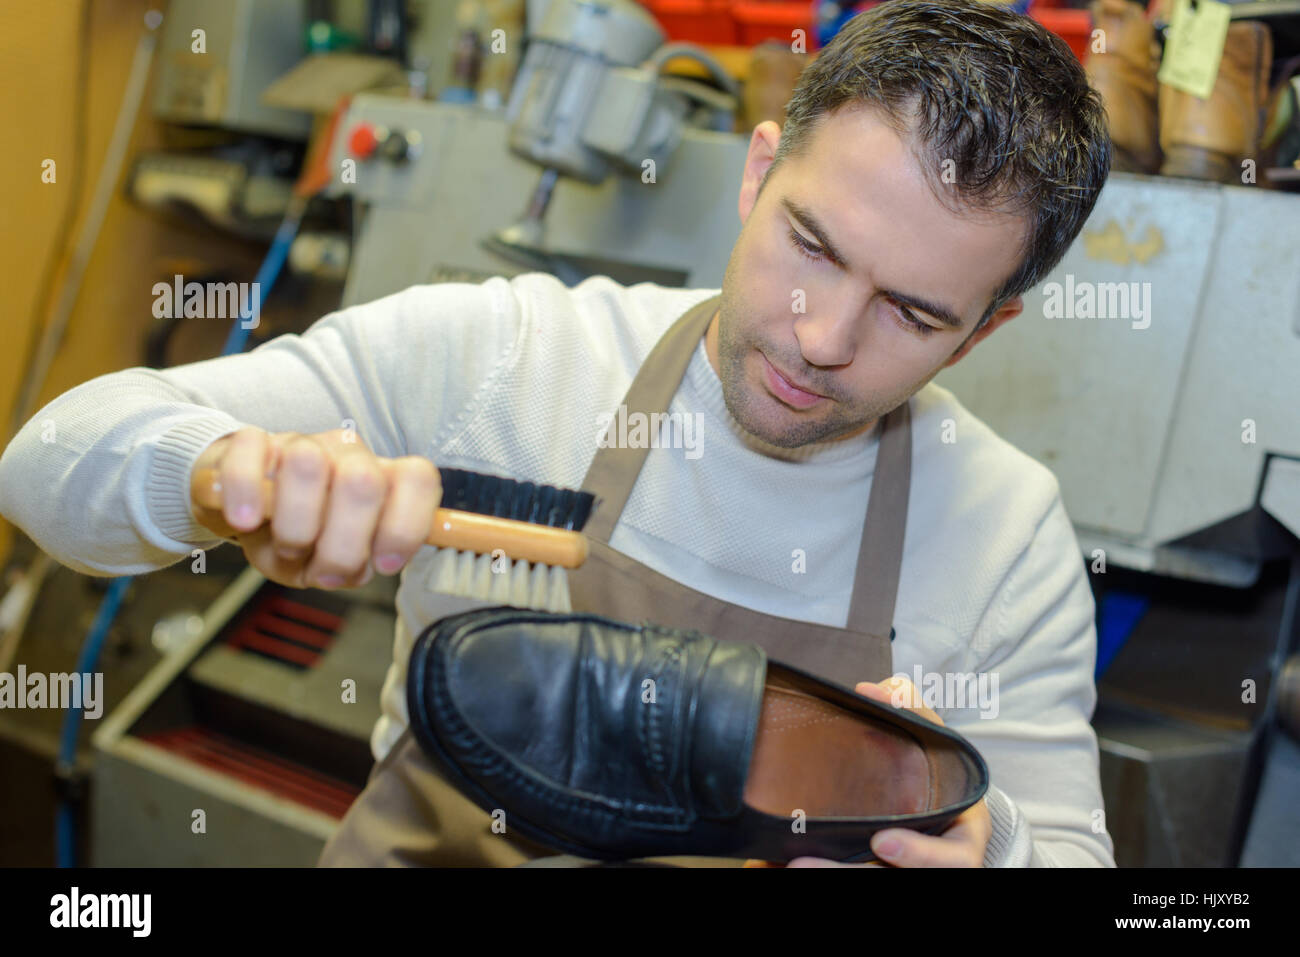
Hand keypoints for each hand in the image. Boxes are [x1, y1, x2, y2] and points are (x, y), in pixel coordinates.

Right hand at [190, 426, 440, 589]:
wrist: (245, 512)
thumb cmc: (303, 537)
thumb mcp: (337, 561)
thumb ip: (362, 561)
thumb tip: (373, 560)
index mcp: (382, 479)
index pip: (418, 479)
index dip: (405, 527)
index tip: (383, 563)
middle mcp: (348, 454)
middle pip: (363, 483)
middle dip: (341, 546)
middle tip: (323, 568)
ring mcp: (300, 443)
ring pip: (307, 464)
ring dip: (294, 528)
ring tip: (288, 546)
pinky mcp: (251, 441)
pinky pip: (250, 454)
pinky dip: (245, 495)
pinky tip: (245, 521)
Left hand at [744, 675, 991, 868]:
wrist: (938, 804)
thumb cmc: (937, 773)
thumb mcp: (936, 740)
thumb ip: (911, 711)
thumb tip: (871, 690)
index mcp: (959, 840)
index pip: (953, 859)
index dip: (919, 856)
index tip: (880, 842)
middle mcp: (931, 865)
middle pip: (893, 879)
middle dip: (847, 873)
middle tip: (801, 863)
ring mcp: (901, 872)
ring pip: (868, 878)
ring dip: (824, 873)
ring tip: (782, 865)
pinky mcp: (872, 869)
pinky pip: (843, 871)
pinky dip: (808, 868)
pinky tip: (771, 865)